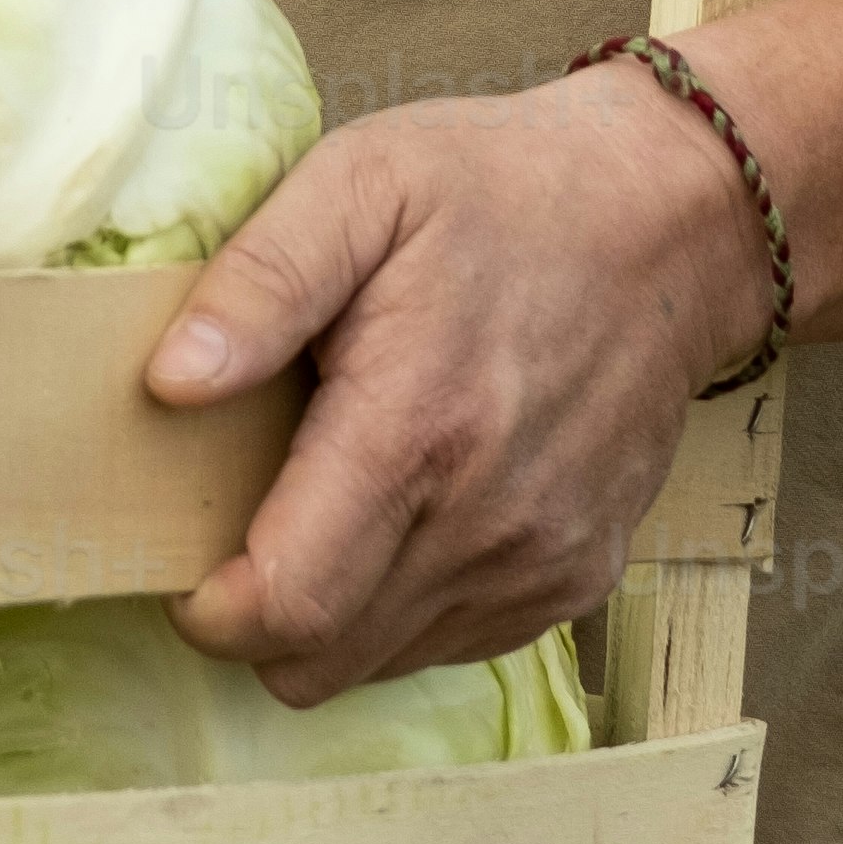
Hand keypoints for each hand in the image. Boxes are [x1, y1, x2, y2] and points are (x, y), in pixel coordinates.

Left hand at [143, 62, 773, 700]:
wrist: (672, 221)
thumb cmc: (503, 191)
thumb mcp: (364, 182)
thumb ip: (262, 280)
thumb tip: (170, 383)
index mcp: (416, 427)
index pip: (288, 605)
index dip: (209, 608)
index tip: (182, 555)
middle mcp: (487, 521)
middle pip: (322, 658)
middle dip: (253, 617)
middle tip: (239, 518)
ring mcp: (543, 561)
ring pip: (381, 662)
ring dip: (330, 611)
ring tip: (328, 496)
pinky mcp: (579, 577)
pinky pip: (452, 642)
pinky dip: (403, 603)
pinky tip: (406, 505)